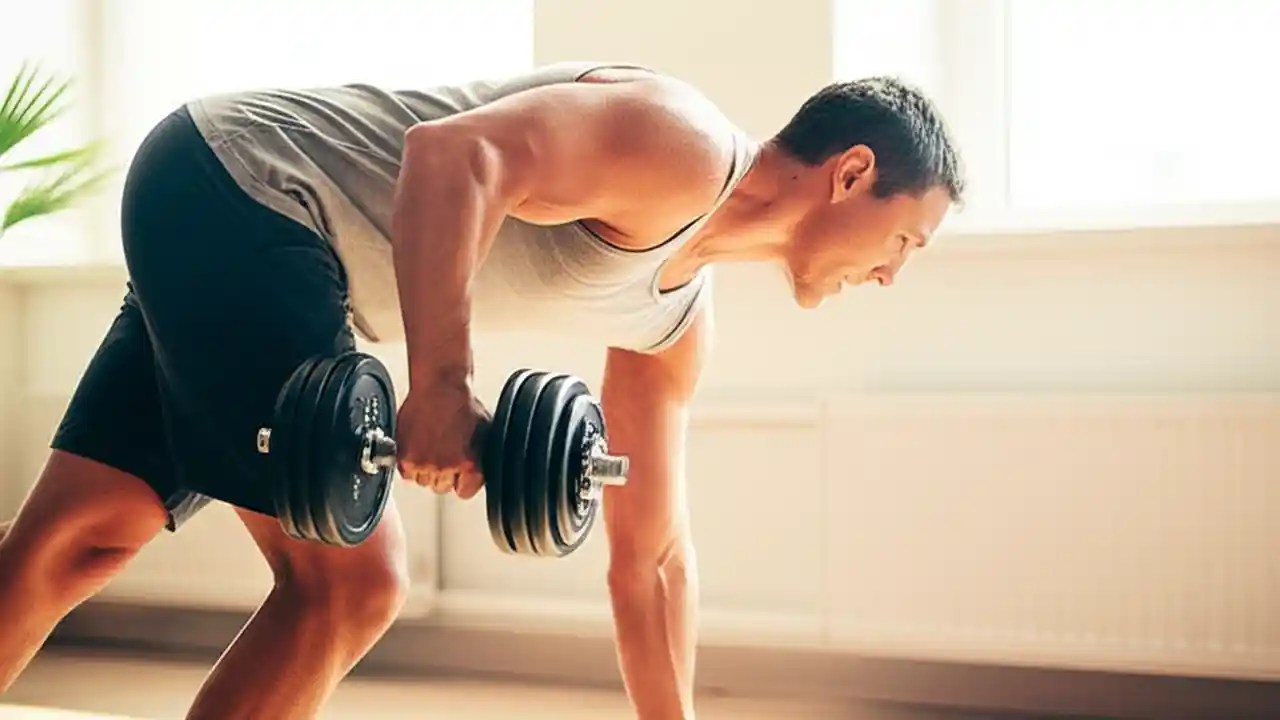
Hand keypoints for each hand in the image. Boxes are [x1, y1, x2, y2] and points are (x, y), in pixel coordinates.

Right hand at [395, 380, 489, 498]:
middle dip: (442, 473)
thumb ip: (481, 458)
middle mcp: (446, 467)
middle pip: (441, 487)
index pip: (464, 492)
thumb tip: (479, 472)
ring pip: (422, 481)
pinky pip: (406, 472)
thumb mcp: (485, 433)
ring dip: (424, 468)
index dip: (460, 480)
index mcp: (470, 464)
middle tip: (441, 452)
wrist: (440, 385)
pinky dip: (409, 462)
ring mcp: (424, 463)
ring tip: (429, 445)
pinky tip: (418, 445)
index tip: (457, 472)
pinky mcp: (404, 457)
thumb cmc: (463, 404)